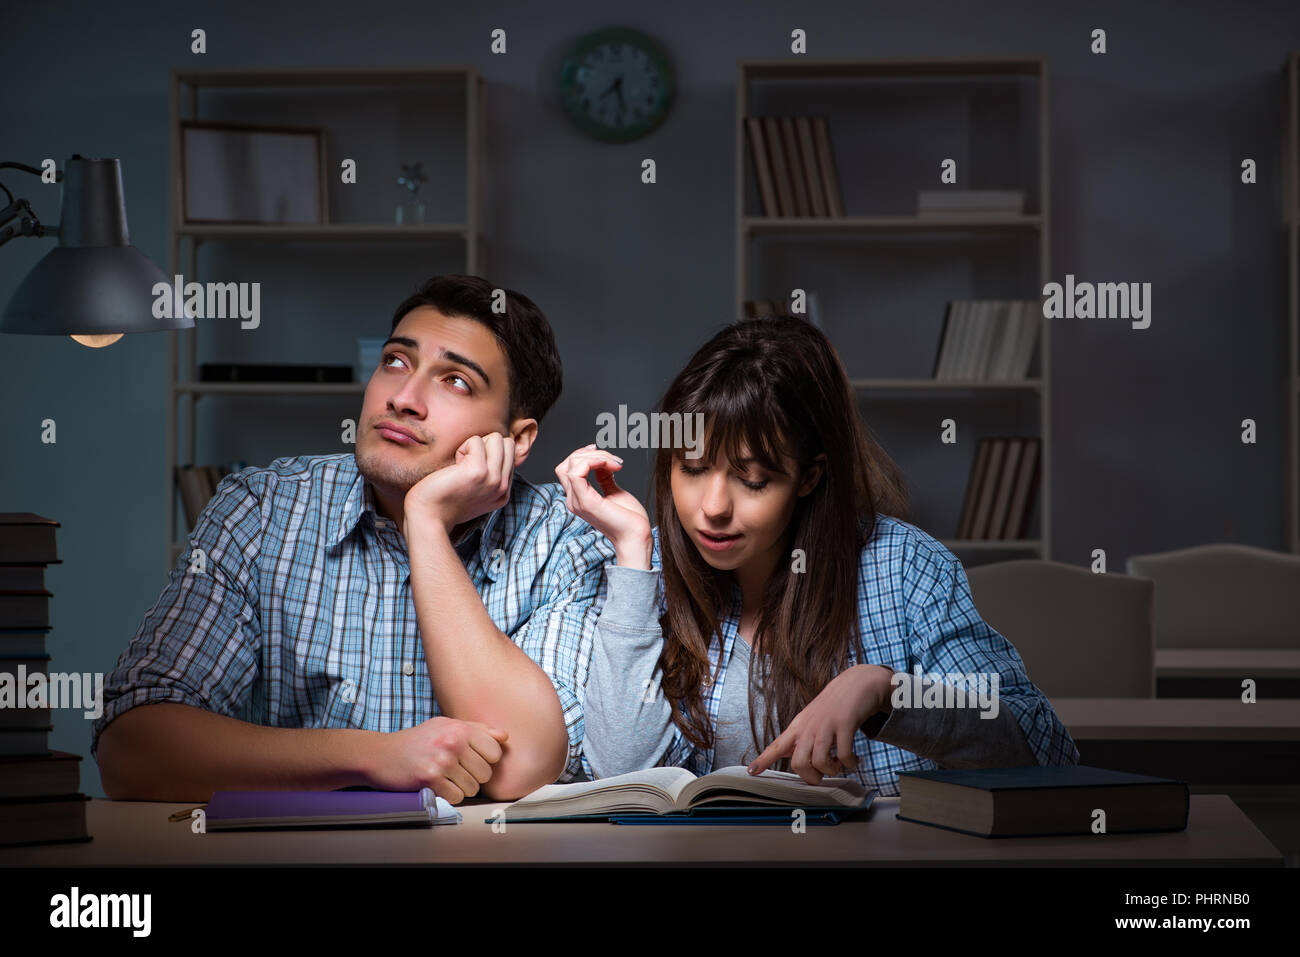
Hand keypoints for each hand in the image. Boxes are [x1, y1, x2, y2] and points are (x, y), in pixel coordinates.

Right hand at [367, 716, 509, 803]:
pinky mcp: (430, 779)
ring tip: (444, 778)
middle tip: (454, 771)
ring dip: (460, 788)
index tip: (469, 760)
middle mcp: (453, 742)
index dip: (485, 760)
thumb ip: (476, 730)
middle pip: (486, 773)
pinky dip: (448, 796)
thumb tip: (504, 737)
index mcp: (460, 728)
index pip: (495, 752)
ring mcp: (442, 761)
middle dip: (473, 776)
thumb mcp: (445, 726)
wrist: (380, 754)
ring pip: (473, 788)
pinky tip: (436, 786)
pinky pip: (457, 797)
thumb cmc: (416, 741)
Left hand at [405, 433, 515, 535]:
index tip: (471, 472)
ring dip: (475, 446)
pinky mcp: (479, 471)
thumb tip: (493, 448)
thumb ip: (489, 475)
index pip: (509, 455)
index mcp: (503, 492)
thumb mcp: (476, 492)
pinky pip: (476, 440)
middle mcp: (503, 487)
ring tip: (460, 465)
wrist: (428, 517)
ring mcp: (493, 479)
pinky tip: (453, 467)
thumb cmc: (444, 502)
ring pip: (496, 438)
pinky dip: (462, 448)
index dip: (488, 455)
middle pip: (507, 444)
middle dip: (486, 446)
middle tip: (466, 464)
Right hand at [554, 444, 652, 567]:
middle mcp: (574, 500)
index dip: (583, 456)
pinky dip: (594, 461)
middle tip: (614, 459)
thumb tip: (601, 461)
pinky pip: (577, 473)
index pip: (567, 469)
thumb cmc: (629, 518)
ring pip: (572, 465)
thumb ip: (603, 476)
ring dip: (596, 456)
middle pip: (567, 464)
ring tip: (615, 463)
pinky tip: (611, 464)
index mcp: (578, 498)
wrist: (637, 536)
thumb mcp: (614, 490)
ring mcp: (578, 502)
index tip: (605, 456)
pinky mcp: (586, 502)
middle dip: (591, 454)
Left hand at [747, 664, 894, 783]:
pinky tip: (854, 759)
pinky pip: (845, 755)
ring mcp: (826, 724)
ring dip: (832, 771)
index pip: (777, 745)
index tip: (751, 772)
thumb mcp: (811, 719)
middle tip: (822, 775)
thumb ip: (801, 737)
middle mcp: (809, 726)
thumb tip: (789, 755)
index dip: (764, 759)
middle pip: (798, 763)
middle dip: (811, 778)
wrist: (856, 682)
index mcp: (799, 726)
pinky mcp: (845, 723)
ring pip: (820, 762)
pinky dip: (850, 764)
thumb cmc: (833, 705)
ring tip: (839, 765)